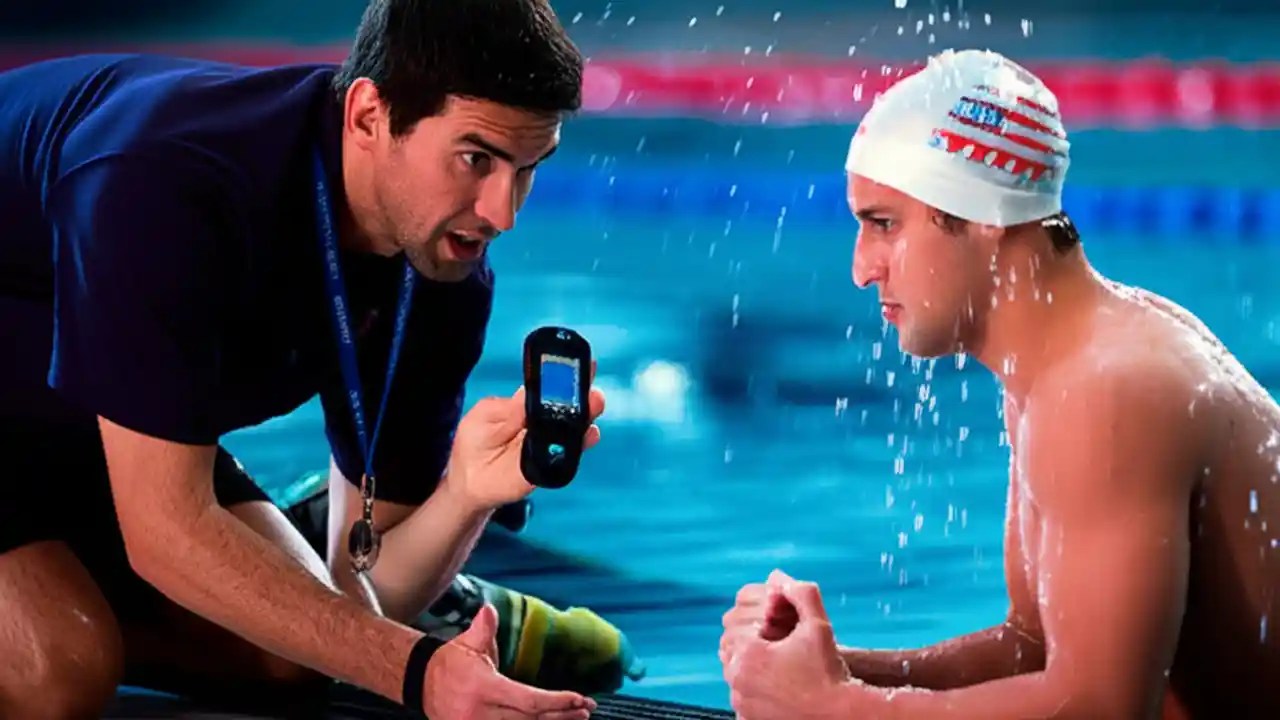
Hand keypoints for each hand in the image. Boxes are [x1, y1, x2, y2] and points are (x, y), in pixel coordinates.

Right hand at [423, 603, 596, 719]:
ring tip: (576, 718)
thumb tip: (489, 610)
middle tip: (586, 710)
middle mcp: (481, 713)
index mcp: (484, 689)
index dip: (556, 702)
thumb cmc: (451, 661)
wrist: (420, 682)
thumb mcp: (467, 643)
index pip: (528, 700)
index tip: (579, 699)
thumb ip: (483, 628)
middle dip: (561, 715)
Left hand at [446, 362, 604, 510]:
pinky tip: (587, 435)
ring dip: (587, 415)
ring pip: (575, 426)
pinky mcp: (551, 464)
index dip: (564, 376)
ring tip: (593, 405)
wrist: (470, 484)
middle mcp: (542, 422)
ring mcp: (550, 444)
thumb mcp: (486, 417)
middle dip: (582, 394)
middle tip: (589, 388)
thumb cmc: (475, 445)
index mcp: (525, 405)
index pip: (549, 388)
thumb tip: (533, 390)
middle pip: (568, 405)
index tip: (578, 365)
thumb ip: (511, 408)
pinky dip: (581, 443)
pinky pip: (571, 452)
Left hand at [723, 579, 856, 719]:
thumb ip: (799, 594)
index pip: (735, 624)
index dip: (757, 621)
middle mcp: (738, 682)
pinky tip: (776, 684)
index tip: (778, 626)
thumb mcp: (817, 625)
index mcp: (747, 655)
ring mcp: (742, 704)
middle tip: (776, 641)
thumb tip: (778, 577)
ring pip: (734, 673)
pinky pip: (742, 697)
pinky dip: (753, 689)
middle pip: (731, 648)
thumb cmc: (830, 673)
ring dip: (749, 664)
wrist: (842, 716)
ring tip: (777, 662)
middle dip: (749, 640)